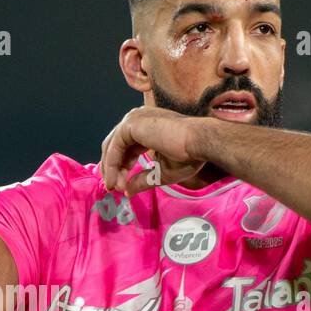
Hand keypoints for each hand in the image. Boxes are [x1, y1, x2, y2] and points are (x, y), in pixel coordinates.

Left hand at [99, 107, 217, 195]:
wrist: (200, 143)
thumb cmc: (189, 155)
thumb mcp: (161, 172)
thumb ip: (143, 180)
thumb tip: (127, 191)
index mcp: (146, 126)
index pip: (125, 147)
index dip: (120, 167)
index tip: (120, 186)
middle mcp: (138, 118)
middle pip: (114, 145)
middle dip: (112, 169)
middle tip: (113, 188)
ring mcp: (133, 119)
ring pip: (111, 146)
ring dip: (111, 169)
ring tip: (114, 187)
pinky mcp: (131, 124)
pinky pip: (114, 147)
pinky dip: (112, 165)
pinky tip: (115, 180)